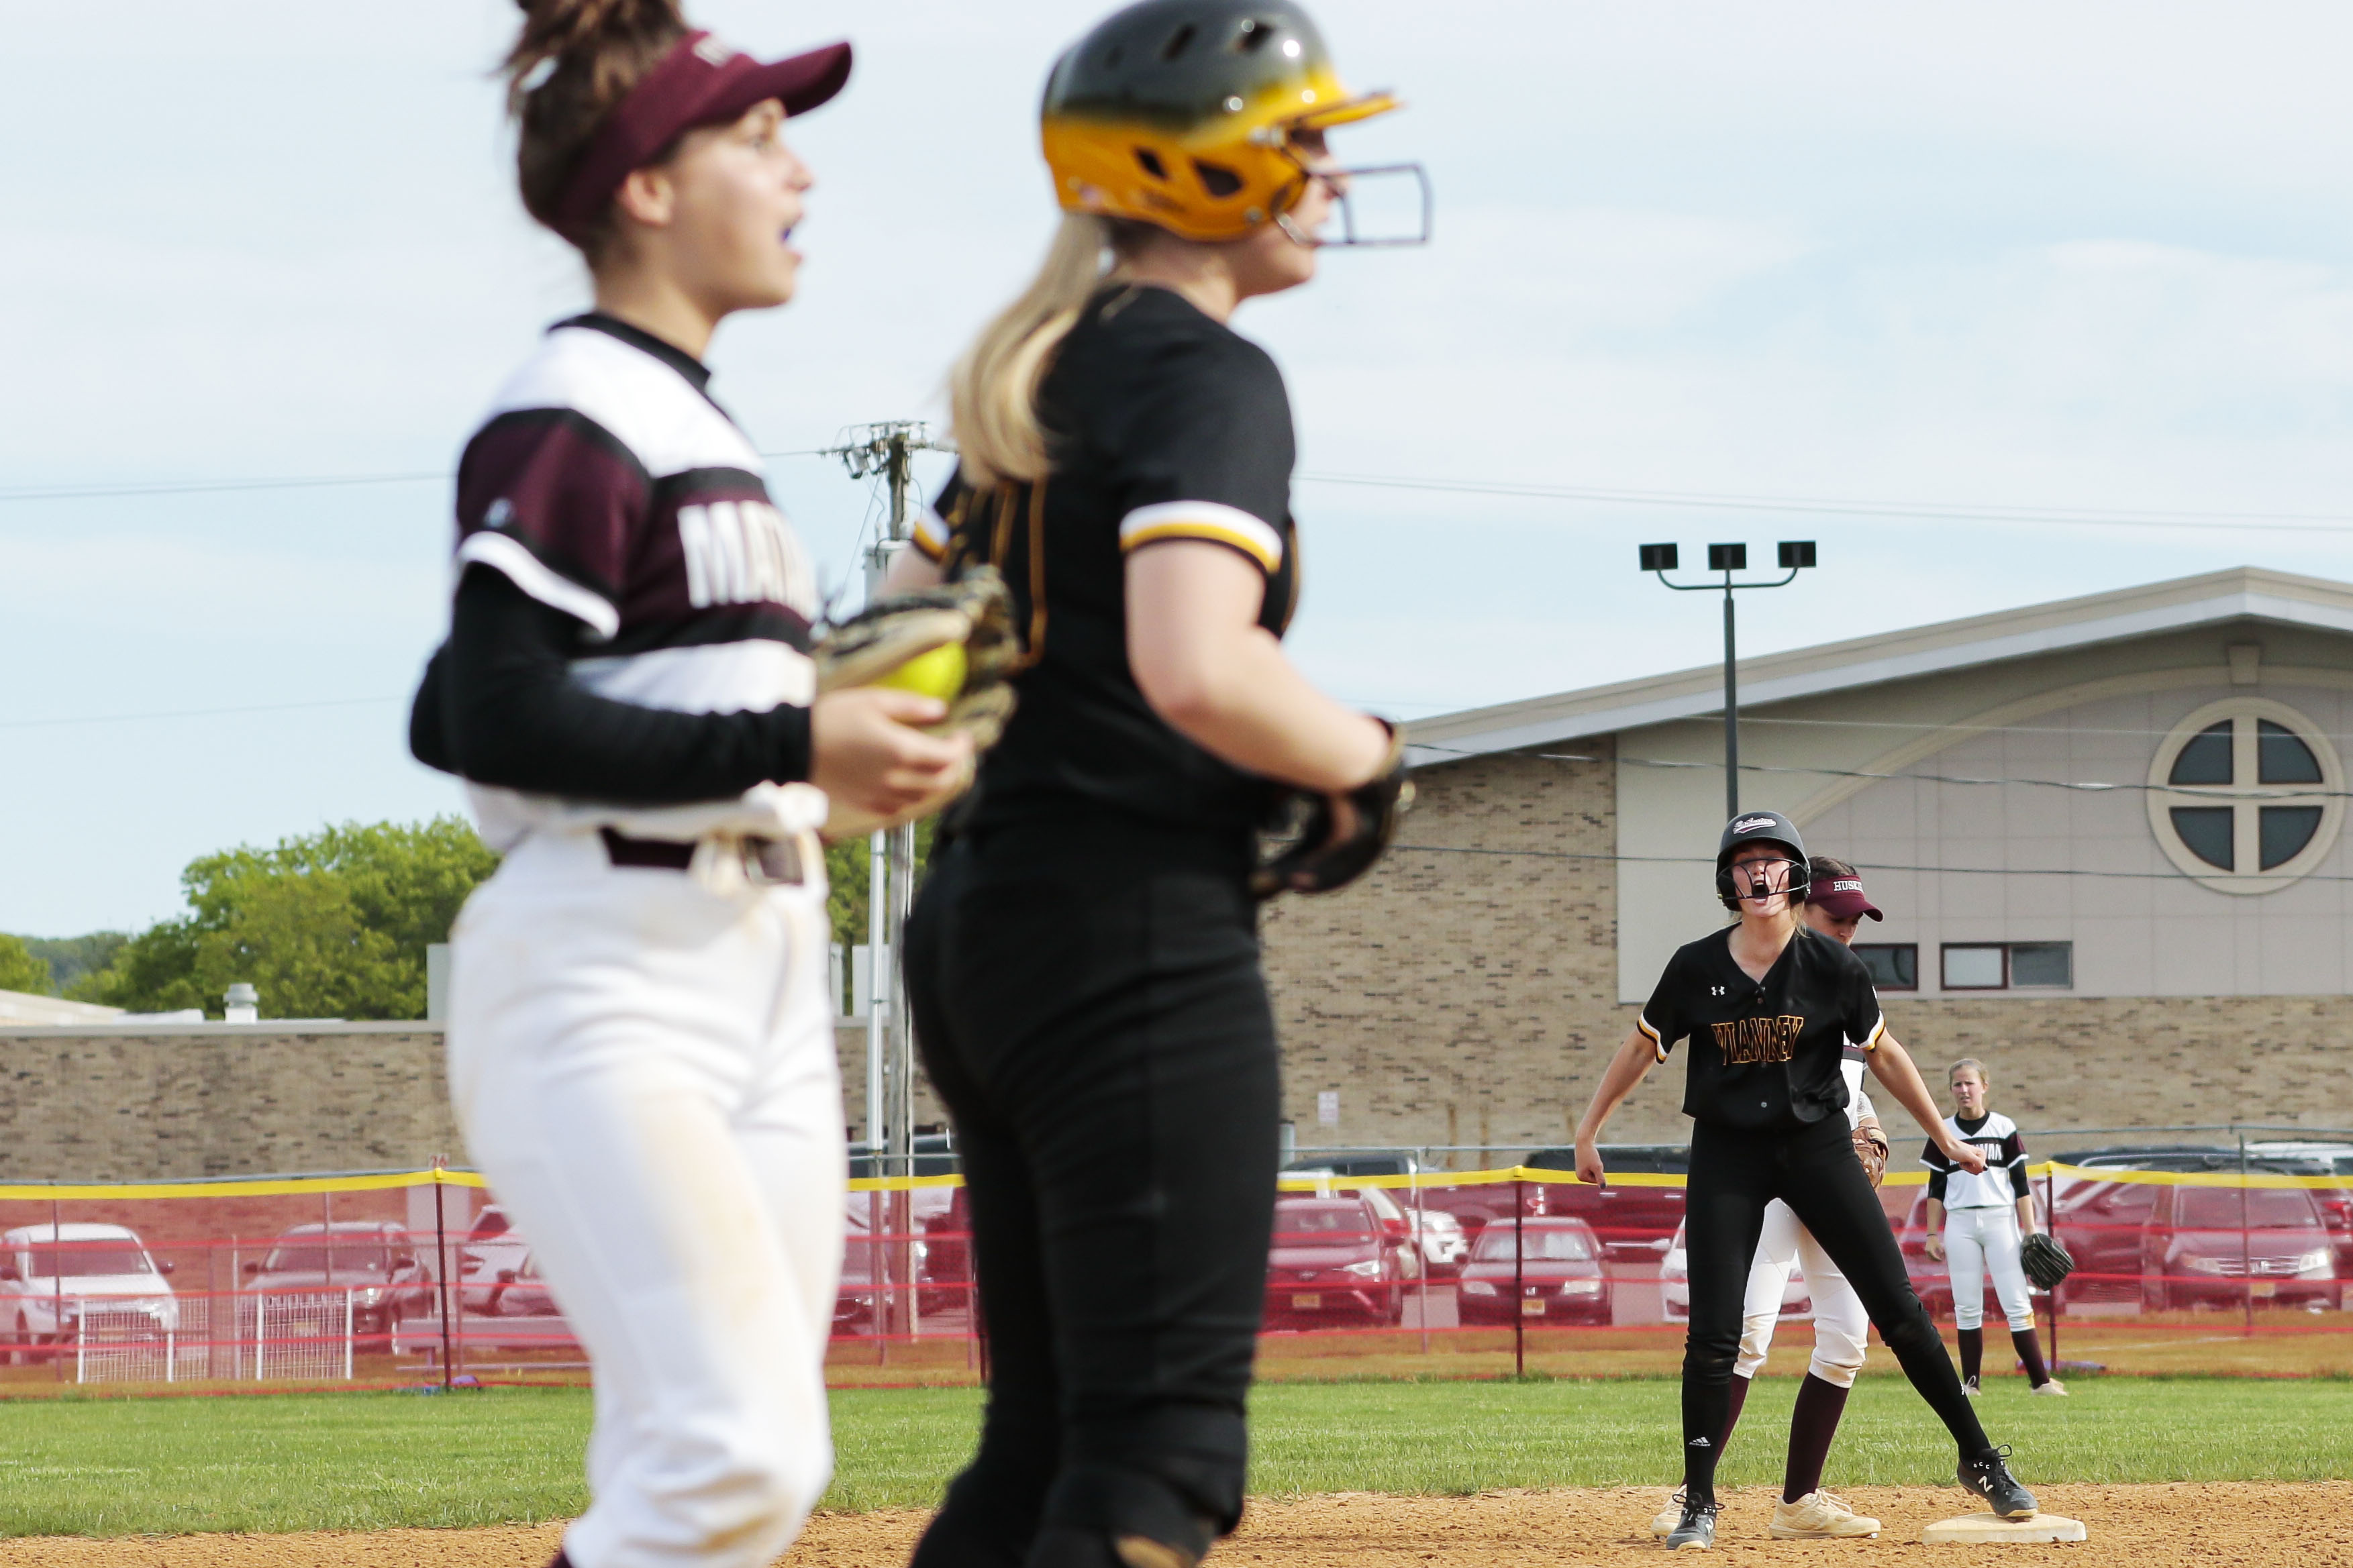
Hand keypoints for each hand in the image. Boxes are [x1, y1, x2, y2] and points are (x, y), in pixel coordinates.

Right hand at [810, 688, 970, 823]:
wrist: (794, 747)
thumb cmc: (832, 717)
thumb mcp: (874, 700)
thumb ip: (911, 707)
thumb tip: (941, 710)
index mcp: (902, 751)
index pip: (948, 757)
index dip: (962, 747)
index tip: (962, 735)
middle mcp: (896, 778)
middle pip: (942, 781)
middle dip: (956, 767)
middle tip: (953, 752)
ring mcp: (881, 795)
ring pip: (923, 797)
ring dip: (936, 783)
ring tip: (934, 766)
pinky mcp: (865, 803)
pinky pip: (899, 808)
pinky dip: (912, 797)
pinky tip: (907, 784)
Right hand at [1574, 1136, 1605, 1187]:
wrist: (1584, 1141)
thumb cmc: (1590, 1154)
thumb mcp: (1597, 1167)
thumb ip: (1600, 1178)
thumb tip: (1603, 1188)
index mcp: (1581, 1178)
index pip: (1596, 1180)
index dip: (1599, 1171)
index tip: (1593, 1163)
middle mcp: (1579, 1176)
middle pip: (1595, 1177)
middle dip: (1597, 1169)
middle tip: (1593, 1160)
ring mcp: (1580, 1170)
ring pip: (1595, 1172)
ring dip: (1597, 1166)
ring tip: (1591, 1158)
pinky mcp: (1582, 1165)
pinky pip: (1593, 1167)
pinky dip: (1595, 1162)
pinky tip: (1589, 1157)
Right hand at [1925, 1233, 1944, 1261]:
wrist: (1931, 1236)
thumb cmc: (1935, 1240)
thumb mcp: (1938, 1245)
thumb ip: (1940, 1249)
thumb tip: (1942, 1253)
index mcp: (1930, 1249)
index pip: (1934, 1256)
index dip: (1937, 1259)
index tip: (1941, 1260)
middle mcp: (1927, 1251)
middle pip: (1931, 1258)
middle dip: (1936, 1260)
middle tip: (1940, 1260)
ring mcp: (1926, 1251)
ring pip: (1929, 1257)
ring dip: (1933, 1259)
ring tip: (1938, 1259)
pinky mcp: (1926, 1250)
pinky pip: (1929, 1255)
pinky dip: (1932, 1257)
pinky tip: (1936, 1257)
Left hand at [1938, 1133, 1986, 1175]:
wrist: (1948, 1146)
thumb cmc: (1956, 1149)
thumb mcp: (1968, 1156)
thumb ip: (1978, 1162)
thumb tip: (1985, 1168)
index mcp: (1982, 1154)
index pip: (1982, 1168)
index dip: (1974, 1167)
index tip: (1969, 1162)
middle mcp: (1979, 1156)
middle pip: (1978, 1170)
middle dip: (1970, 1167)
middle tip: (1966, 1162)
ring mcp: (1974, 1159)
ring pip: (1973, 1170)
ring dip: (1967, 1167)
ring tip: (1963, 1161)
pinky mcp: (1968, 1161)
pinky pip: (1969, 1168)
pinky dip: (1964, 1166)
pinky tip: (1961, 1162)